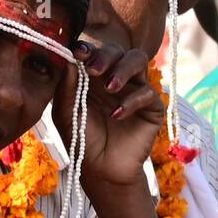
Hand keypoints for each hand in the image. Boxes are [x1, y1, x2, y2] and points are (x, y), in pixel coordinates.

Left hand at [51, 41, 161, 189]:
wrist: (100, 168)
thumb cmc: (81, 137)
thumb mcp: (65, 112)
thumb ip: (65, 86)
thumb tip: (69, 58)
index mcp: (92, 76)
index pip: (94, 52)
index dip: (87, 48)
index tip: (78, 52)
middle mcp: (115, 78)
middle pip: (117, 51)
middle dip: (105, 55)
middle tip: (93, 69)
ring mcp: (134, 89)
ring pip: (138, 61)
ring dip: (123, 69)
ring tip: (110, 87)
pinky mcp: (151, 107)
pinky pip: (148, 92)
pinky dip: (132, 101)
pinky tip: (117, 115)